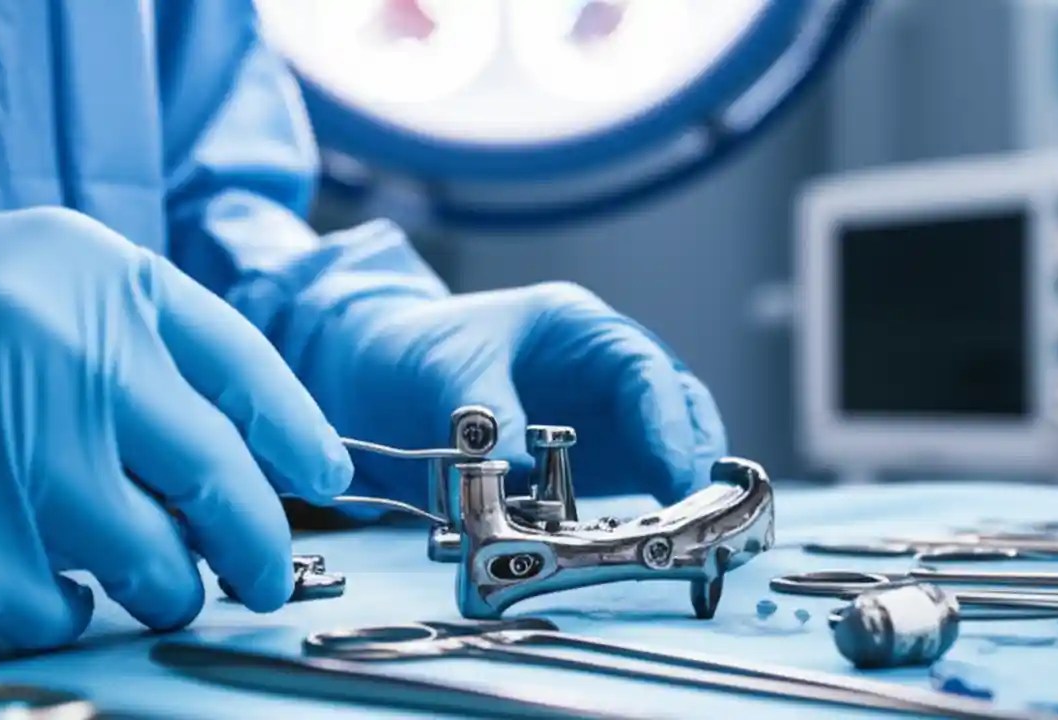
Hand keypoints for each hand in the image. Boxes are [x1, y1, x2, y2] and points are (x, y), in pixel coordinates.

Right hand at [0, 208, 350, 649]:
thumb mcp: (48, 279)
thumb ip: (152, 346)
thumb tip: (268, 457)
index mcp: (101, 277)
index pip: (245, 370)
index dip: (299, 436)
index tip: (327, 480)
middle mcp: (65, 351)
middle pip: (219, 480)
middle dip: (260, 548)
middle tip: (268, 579)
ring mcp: (5, 446)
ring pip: (153, 565)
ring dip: (168, 589)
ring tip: (155, 583)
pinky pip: (58, 612)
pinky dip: (64, 611)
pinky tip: (39, 579)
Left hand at [300, 281, 724, 510]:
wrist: (366, 377)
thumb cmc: (410, 351)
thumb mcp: (445, 370)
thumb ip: (488, 416)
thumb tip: (522, 468)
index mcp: (577, 327)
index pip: (644, 368)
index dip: (668, 422)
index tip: (676, 472)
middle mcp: (599, 369)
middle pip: (673, 407)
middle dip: (688, 458)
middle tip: (691, 514)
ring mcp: (595, 415)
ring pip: (659, 449)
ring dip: (669, 490)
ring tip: (671, 535)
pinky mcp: (582, 459)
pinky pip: (622, 486)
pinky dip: (631, 513)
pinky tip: (632, 543)